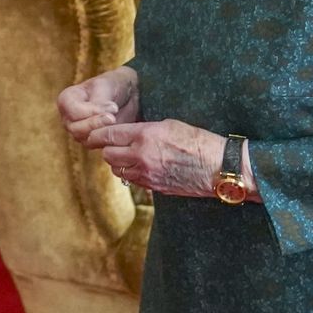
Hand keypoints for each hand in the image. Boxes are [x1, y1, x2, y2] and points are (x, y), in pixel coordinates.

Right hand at [57, 66, 139, 145]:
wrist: (128, 95)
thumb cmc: (113, 85)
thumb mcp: (106, 86)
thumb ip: (99, 100)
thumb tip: (102, 115)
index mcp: (67, 99)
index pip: (71, 110)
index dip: (89, 111)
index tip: (111, 107)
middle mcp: (68, 117)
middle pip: (74, 127)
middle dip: (95, 123)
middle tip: (113, 118)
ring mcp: (79, 131)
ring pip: (84, 139)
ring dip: (101, 132)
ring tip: (117, 123)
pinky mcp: (91, 141)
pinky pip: (96, 145)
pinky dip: (107, 140)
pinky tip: (118, 131)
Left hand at [85, 119, 223, 198]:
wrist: (220, 167)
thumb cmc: (199, 141)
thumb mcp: (170, 125)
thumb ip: (144, 130)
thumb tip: (126, 133)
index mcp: (145, 136)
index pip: (108, 135)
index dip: (97, 135)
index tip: (92, 135)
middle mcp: (142, 156)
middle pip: (108, 155)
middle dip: (108, 149)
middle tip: (114, 144)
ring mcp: (148, 174)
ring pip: (118, 170)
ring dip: (119, 163)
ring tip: (128, 155)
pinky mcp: (154, 187)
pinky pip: (132, 181)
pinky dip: (131, 174)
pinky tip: (141, 167)